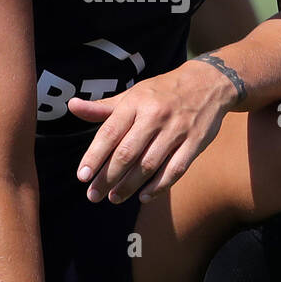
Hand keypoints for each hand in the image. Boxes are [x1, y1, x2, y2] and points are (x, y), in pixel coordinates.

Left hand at [69, 60, 235, 204]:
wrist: (209, 83)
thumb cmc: (162, 92)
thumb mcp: (133, 94)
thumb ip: (103, 107)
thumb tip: (71, 105)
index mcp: (136, 103)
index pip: (110, 133)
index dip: (94, 156)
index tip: (82, 177)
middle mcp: (155, 116)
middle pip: (127, 153)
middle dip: (108, 178)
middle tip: (93, 195)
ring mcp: (177, 130)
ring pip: (149, 164)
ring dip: (130, 186)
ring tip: (114, 198)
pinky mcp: (195, 142)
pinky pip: (176, 169)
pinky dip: (159, 186)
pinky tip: (144, 196)